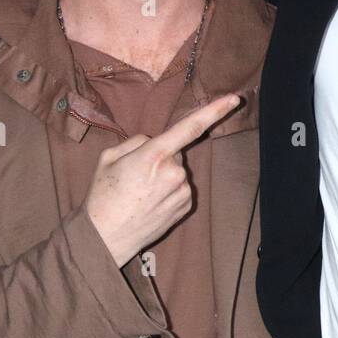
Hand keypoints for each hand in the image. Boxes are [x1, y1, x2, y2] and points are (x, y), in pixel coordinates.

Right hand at [85, 93, 241, 266]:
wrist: (105, 238)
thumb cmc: (103, 196)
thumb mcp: (108, 158)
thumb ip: (136, 141)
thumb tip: (155, 141)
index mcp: (153, 155)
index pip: (190, 127)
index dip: (215, 111)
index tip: (234, 99)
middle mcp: (174, 172)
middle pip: (175, 152)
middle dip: (161, 156)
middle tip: (136, 176)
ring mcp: (183, 190)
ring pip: (178, 171)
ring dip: (165, 176)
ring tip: (140, 193)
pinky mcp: (186, 205)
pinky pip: (181, 188)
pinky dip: (169, 191)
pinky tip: (150, 202)